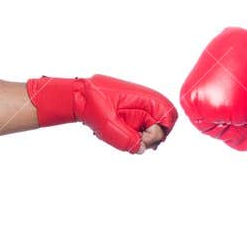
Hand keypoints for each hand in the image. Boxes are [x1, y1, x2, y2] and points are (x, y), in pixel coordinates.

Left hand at [26, 75, 177, 153]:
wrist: (78, 96)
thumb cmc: (91, 102)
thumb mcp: (107, 122)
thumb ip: (125, 138)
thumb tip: (140, 149)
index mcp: (145, 98)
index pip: (169, 116)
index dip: (160, 132)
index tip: (143, 141)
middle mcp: (146, 102)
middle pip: (162, 127)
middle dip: (149, 139)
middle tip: (132, 142)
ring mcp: (141, 109)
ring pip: (151, 131)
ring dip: (138, 139)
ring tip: (118, 134)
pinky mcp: (134, 116)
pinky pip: (140, 132)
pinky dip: (131, 137)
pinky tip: (117, 132)